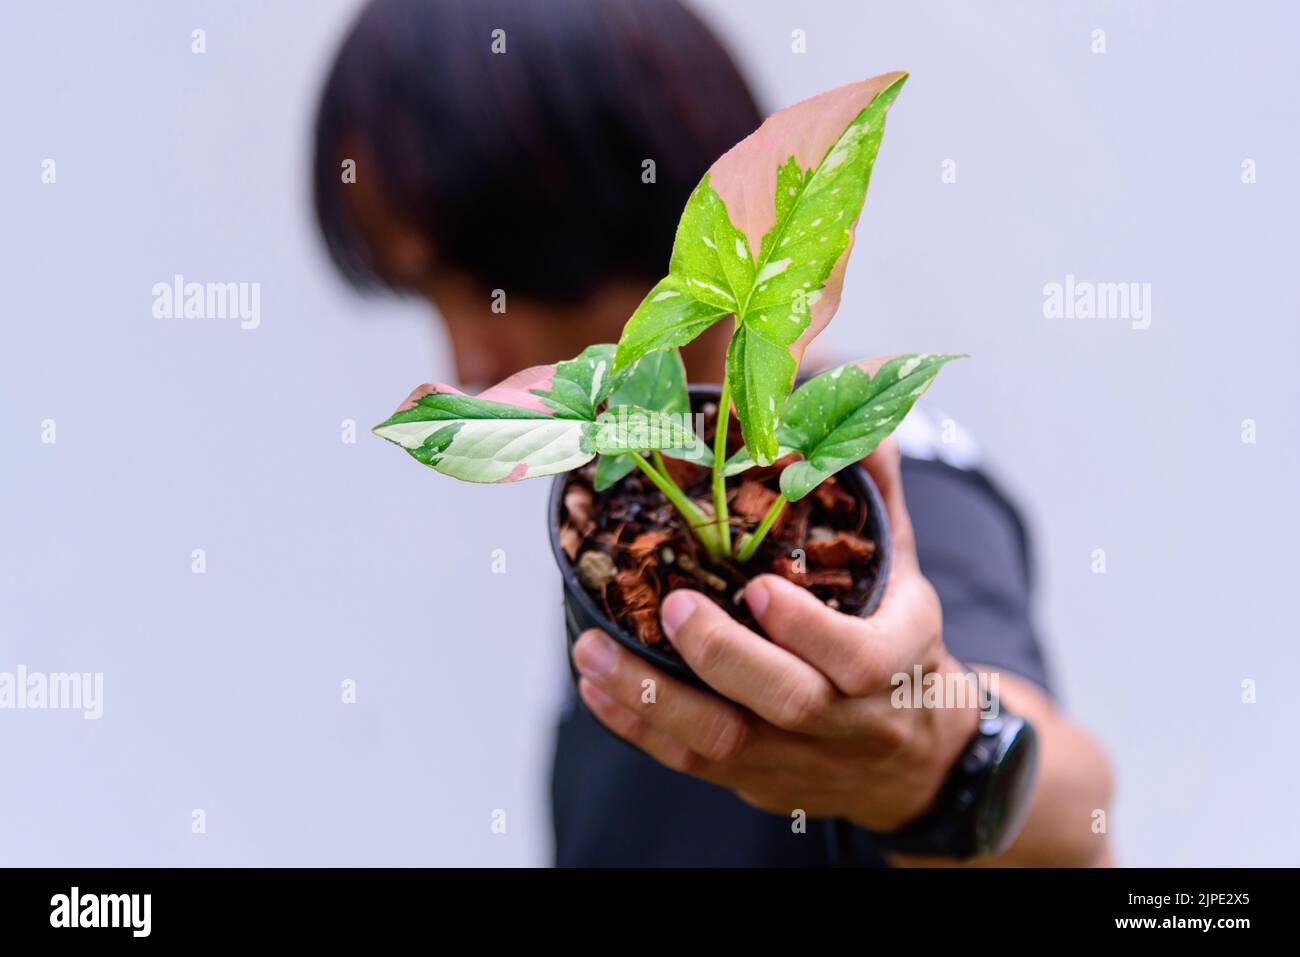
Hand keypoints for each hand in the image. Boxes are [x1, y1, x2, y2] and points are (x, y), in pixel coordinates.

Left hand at [571, 439, 979, 831]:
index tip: (757, 585)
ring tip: (591, 648)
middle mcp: (852, 719)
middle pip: (788, 702)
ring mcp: (799, 759)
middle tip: (670, 604)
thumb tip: (833, 408)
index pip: (861, 658)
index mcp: (898, 660)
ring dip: (652, 695)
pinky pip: (692, 762)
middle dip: (722, 655)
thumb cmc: (897, 635)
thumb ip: (871, 489)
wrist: (916, 758)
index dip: (806, 628)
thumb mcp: (903, 564)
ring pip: (725, 742)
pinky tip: (595, 686)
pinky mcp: (756, 781)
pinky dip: (638, 725)